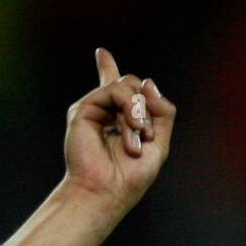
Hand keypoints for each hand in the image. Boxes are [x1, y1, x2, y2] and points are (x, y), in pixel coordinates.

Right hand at [62, 47, 175, 212]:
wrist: (108, 192)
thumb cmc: (131, 177)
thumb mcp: (159, 143)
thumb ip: (162, 111)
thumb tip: (148, 82)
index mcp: (119, 121)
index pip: (117, 89)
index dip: (108, 69)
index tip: (101, 54)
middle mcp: (104, 113)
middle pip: (133, 84)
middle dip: (147, 107)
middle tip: (145, 135)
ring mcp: (94, 109)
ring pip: (127, 84)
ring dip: (139, 110)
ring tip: (138, 136)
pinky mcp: (83, 110)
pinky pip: (115, 89)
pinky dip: (130, 108)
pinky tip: (132, 129)